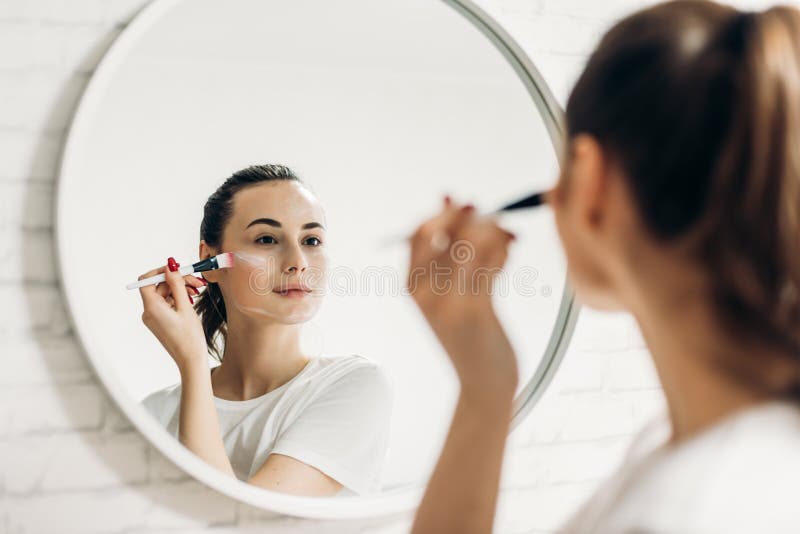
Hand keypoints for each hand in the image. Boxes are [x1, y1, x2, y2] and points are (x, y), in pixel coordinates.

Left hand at [138, 257, 208, 371]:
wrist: (190, 359)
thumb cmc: (190, 337)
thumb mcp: (185, 306)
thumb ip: (177, 284)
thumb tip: (170, 266)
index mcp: (152, 308)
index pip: (147, 280)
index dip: (161, 272)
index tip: (177, 269)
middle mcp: (148, 312)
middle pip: (159, 287)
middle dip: (177, 281)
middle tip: (196, 281)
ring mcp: (153, 318)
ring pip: (164, 295)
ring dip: (179, 290)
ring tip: (196, 292)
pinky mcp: (159, 322)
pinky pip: (166, 304)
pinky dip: (177, 299)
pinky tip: (191, 301)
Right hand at [406, 196, 518, 393]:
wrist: (483, 382)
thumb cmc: (469, 334)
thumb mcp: (446, 293)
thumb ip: (446, 251)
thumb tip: (450, 198)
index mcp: (411, 285)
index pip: (421, 232)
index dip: (446, 213)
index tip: (469, 209)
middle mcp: (424, 293)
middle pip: (450, 232)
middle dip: (479, 219)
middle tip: (499, 222)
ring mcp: (448, 301)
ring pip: (474, 242)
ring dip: (497, 231)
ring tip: (508, 238)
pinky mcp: (475, 310)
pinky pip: (492, 261)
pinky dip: (504, 248)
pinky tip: (509, 251)